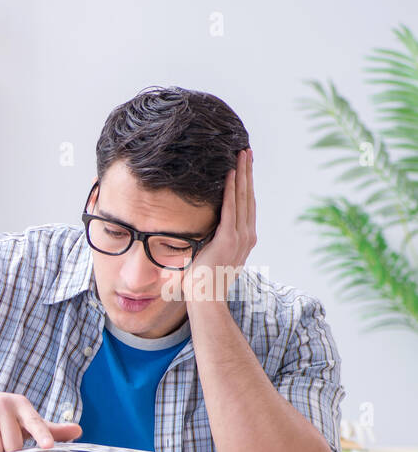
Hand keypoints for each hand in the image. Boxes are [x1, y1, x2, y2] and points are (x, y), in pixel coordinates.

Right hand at [0, 390, 81, 451]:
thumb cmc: (1, 417)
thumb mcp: (23, 420)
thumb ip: (49, 428)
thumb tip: (78, 430)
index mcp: (20, 404)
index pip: (34, 422)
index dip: (42, 435)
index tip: (48, 446)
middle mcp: (3, 403)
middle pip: (12, 445)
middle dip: (7, 450)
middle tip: (1, 438)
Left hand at [175, 148, 256, 305]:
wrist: (206, 300)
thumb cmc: (203, 283)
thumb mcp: (212, 257)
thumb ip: (212, 242)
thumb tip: (203, 233)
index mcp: (244, 240)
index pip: (247, 205)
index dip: (247, 184)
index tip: (245, 166)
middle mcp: (246, 236)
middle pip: (249, 197)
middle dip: (248, 172)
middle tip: (247, 151)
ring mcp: (239, 238)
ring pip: (243, 199)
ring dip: (242, 175)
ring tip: (241, 155)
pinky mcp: (228, 240)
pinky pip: (230, 210)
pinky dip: (231, 191)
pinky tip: (230, 175)